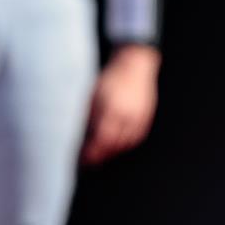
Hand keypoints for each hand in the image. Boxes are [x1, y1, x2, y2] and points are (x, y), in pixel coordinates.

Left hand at [82, 45, 159, 163]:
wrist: (135, 64)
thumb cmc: (111, 77)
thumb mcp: (93, 94)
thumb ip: (89, 114)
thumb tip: (79, 133)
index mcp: (112, 109)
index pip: (101, 139)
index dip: (92, 152)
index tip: (83, 158)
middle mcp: (127, 116)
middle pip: (113, 145)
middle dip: (101, 155)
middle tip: (89, 161)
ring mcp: (139, 117)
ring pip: (125, 143)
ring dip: (113, 151)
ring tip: (102, 154)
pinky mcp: (146, 118)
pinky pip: (135, 138)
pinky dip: (125, 144)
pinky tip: (116, 145)